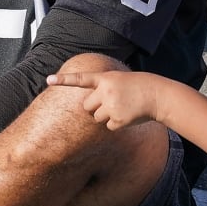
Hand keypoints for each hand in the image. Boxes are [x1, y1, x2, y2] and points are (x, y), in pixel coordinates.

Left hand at [47, 70, 162, 130]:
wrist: (158, 95)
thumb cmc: (140, 87)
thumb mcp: (120, 81)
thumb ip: (105, 89)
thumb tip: (92, 109)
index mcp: (106, 78)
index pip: (81, 79)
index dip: (64, 80)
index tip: (48, 79)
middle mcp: (105, 91)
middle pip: (87, 106)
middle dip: (95, 108)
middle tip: (111, 104)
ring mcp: (111, 106)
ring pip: (97, 118)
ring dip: (106, 116)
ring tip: (123, 108)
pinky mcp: (117, 120)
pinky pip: (108, 127)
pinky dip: (116, 125)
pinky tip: (128, 116)